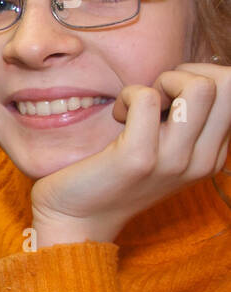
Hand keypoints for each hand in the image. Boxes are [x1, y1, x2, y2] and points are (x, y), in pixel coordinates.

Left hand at [30, 63, 230, 245]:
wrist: (77, 218)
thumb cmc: (113, 176)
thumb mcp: (164, 151)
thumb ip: (186, 123)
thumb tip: (191, 77)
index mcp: (213, 156)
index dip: (197, 80)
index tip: (167, 99)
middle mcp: (203, 161)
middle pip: (228, 83)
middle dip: (187, 73)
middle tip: (155, 97)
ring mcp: (174, 161)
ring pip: (199, 87)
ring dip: (161, 83)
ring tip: (139, 107)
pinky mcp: (138, 158)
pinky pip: (145, 97)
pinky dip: (129, 94)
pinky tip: (117, 116)